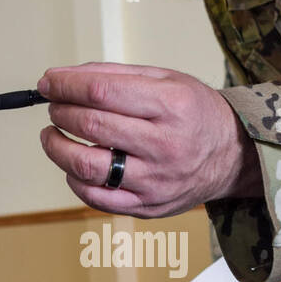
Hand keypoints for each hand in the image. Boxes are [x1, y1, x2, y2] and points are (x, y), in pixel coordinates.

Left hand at [36, 63, 260, 216]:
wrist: (232, 157)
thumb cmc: (195, 113)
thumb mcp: (166, 79)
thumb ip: (114, 75)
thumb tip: (62, 78)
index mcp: (171, 106)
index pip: (101, 92)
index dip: (65, 85)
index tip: (48, 82)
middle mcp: (164, 145)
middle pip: (91, 126)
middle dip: (60, 112)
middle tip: (54, 106)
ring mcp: (155, 180)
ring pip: (86, 166)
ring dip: (56, 148)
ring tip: (52, 135)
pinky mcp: (148, 206)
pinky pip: (96, 197)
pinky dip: (74, 179)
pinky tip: (74, 164)